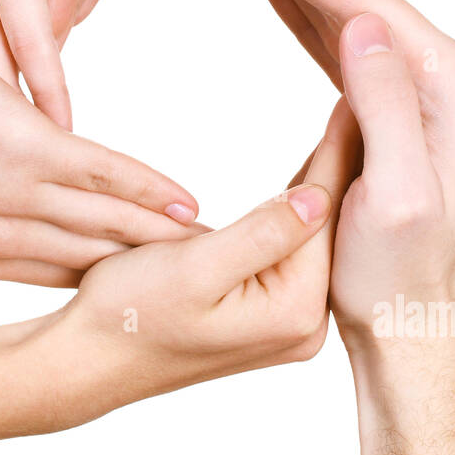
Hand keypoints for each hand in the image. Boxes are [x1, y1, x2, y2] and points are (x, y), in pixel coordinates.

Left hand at [0, 0, 198, 286]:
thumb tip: (19, 202)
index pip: (63, 276)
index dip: (116, 284)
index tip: (160, 290)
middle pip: (96, 264)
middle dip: (153, 277)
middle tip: (207, 283)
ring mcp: (10, 196)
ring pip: (108, 226)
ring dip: (165, 241)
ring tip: (215, 247)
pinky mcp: (24, 148)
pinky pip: (105, 175)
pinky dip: (150, 191)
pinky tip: (184, 201)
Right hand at [36, 110, 354, 426]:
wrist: (88, 359)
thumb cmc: (127, 314)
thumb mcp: (194, 267)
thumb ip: (261, 233)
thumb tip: (317, 196)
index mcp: (293, 311)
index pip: (324, 214)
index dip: (338, 150)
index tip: (360, 97)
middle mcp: (304, 324)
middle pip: (327, 225)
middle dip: (340, 161)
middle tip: (366, 94)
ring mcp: (288, 323)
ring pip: (311, 234)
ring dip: (320, 179)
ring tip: (350, 120)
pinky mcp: (269, 315)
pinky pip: (292, 248)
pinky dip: (294, 206)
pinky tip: (308, 172)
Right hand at [233, 0, 454, 454]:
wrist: (421, 325)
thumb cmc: (403, 276)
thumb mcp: (396, 197)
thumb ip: (387, 106)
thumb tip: (364, 23)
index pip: (374, 7)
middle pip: (370, 3)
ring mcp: (441, 94)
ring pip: (363, 23)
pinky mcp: (418, 112)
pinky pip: (362, 55)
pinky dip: (321, 28)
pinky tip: (287, 3)